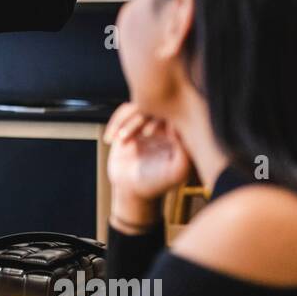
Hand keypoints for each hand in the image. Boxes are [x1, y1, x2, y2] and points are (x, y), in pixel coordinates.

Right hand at [103, 102, 190, 228]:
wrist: (133, 189)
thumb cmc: (158, 182)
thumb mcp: (177, 172)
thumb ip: (185, 152)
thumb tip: (176, 128)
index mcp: (177, 132)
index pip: (172, 112)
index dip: (160, 118)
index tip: (149, 134)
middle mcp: (162, 124)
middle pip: (153, 106)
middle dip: (140, 118)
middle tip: (134, 136)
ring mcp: (145, 123)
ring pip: (135, 107)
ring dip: (125, 122)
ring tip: (122, 140)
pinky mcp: (128, 125)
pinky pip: (122, 112)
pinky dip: (114, 124)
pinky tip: (111, 140)